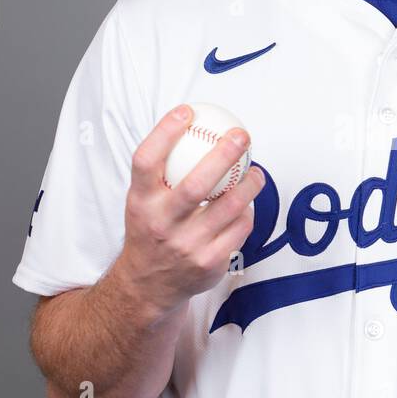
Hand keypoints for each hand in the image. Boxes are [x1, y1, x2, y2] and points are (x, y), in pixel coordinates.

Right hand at [113, 105, 265, 318]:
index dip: (165, 131)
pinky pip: (239, 229)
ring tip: (256, 171)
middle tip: (240, 136)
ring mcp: (186, 246)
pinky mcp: (209, 264)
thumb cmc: (150, 230)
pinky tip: (247, 203)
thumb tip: (192, 123)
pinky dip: (247, 212)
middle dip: (223, 155)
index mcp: (140, 202)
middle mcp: (161, 224)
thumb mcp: (142, 201)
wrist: (147, 286)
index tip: (188, 111)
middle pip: (195, 185)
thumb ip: (161, 171)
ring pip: (229, 208)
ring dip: (250, 184)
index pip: (146, 160)